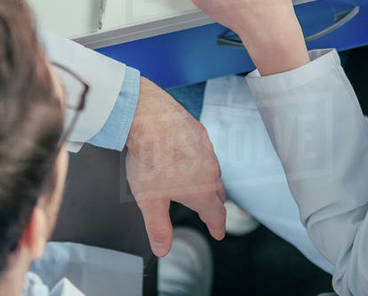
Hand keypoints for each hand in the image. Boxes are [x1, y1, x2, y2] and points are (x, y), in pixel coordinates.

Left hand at [125, 78, 225, 255]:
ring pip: (211, 170)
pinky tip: (187, 156)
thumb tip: (162, 250)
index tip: (218, 233)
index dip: (217, 226)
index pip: (215, 213)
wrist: (149, 117)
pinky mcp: (199, 131)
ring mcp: (206, 148)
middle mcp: (210, 169)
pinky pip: (204, 150)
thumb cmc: (150, 159)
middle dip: (213, 205)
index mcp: (201, 190)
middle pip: (217, 192)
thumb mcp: (150, 201)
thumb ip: (158, 227)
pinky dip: (199, 159)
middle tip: (209, 212)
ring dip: (207, 180)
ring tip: (197, 184)